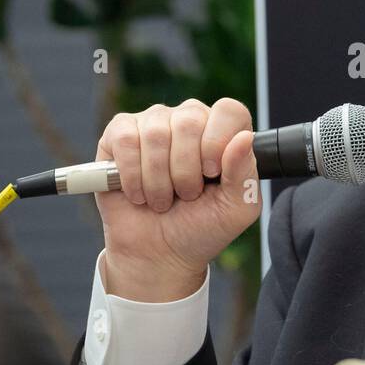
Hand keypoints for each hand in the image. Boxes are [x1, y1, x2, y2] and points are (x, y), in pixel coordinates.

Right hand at [95, 97, 260, 301]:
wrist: (157, 253)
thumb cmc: (201, 227)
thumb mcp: (236, 209)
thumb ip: (245, 173)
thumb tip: (243, 137)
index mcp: (224, 132)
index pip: (229, 111)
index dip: (218, 141)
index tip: (211, 174)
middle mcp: (190, 119)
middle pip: (190, 121)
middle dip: (186, 171)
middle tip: (186, 195)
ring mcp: (154, 122)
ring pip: (156, 133)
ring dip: (157, 180)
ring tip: (162, 199)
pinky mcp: (120, 133)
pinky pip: (125, 138)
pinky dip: (131, 174)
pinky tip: (137, 191)